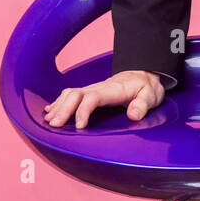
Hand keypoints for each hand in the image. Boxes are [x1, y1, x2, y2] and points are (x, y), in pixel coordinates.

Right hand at [43, 70, 164, 128]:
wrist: (143, 74)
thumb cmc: (146, 87)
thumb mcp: (151, 95)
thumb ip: (142, 105)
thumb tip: (133, 114)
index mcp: (113, 89)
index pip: (93, 97)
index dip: (83, 110)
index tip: (79, 126)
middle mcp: (99, 87)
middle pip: (76, 94)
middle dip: (63, 109)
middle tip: (54, 125)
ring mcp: (93, 88)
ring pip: (70, 93)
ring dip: (58, 106)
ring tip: (48, 121)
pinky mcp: (90, 92)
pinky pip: (70, 95)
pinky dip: (58, 102)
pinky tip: (49, 111)